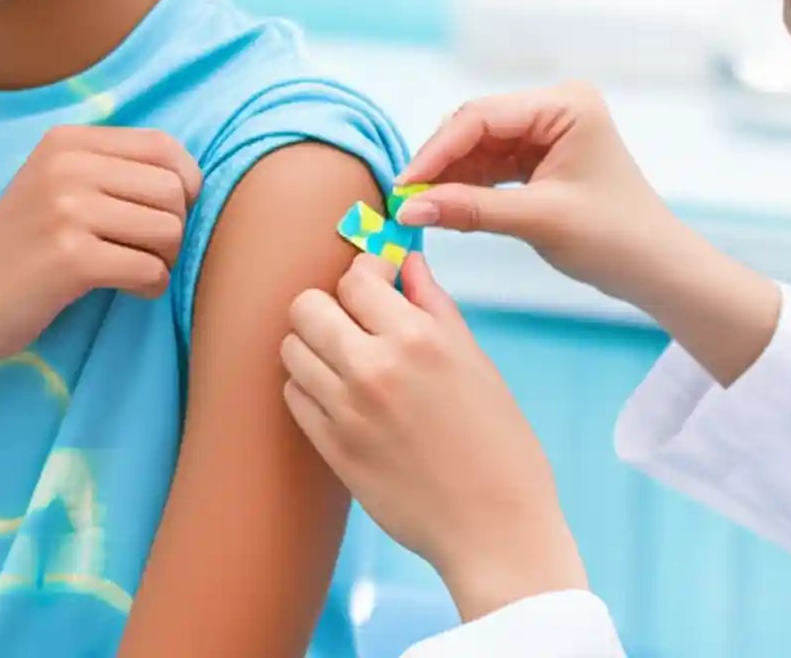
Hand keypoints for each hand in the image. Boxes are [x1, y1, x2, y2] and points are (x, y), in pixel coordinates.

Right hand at [0, 125, 201, 362]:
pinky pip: (151, 270)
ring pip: (169, 231)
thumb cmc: (23, 249)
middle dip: (175, 230)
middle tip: (147, 252)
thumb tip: (195, 184)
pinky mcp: (71, 258)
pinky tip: (124, 290)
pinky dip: (149, 287)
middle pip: (174, 191)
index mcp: (68, 141)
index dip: (185, 185)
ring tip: (133, 271)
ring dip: (164, 261)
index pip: (164, 146)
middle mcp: (67, 166)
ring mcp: (67, 210)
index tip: (165, 215)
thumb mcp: (58, 187)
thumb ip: (114, 172)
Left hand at [283, 253, 586, 620]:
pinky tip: (340, 396)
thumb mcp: (476, 363)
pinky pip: (294, 395)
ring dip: (313, 347)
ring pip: (291, 349)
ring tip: (344, 361)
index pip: (356, 278)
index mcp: (419, 338)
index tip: (376, 286)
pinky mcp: (332, 448)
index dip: (365, 275)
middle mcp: (376, 368)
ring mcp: (348, 410)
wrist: (494, 528)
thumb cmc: (499, 444)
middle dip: (328, 306)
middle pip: (306, 307)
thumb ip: (435, 306)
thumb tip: (408, 262)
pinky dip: (309, 388)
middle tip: (352, 322)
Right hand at [397, 83, 779, 383]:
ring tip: (418, 208)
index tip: (404, 186)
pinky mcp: (540, 158)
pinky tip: (442, 207)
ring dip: (448, 177)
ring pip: (477, 147)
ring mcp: (547, 132)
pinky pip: (489, 166)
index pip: (482, 117)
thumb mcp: (538, 220)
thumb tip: (408, 209)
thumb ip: (470, 210)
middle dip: (439, 164)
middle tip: (405, 201)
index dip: (437, 151)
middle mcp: (556, 108)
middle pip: (475, 127)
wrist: (655, 268)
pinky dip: (465, 187)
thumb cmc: (615, 238)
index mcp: (566, 105)